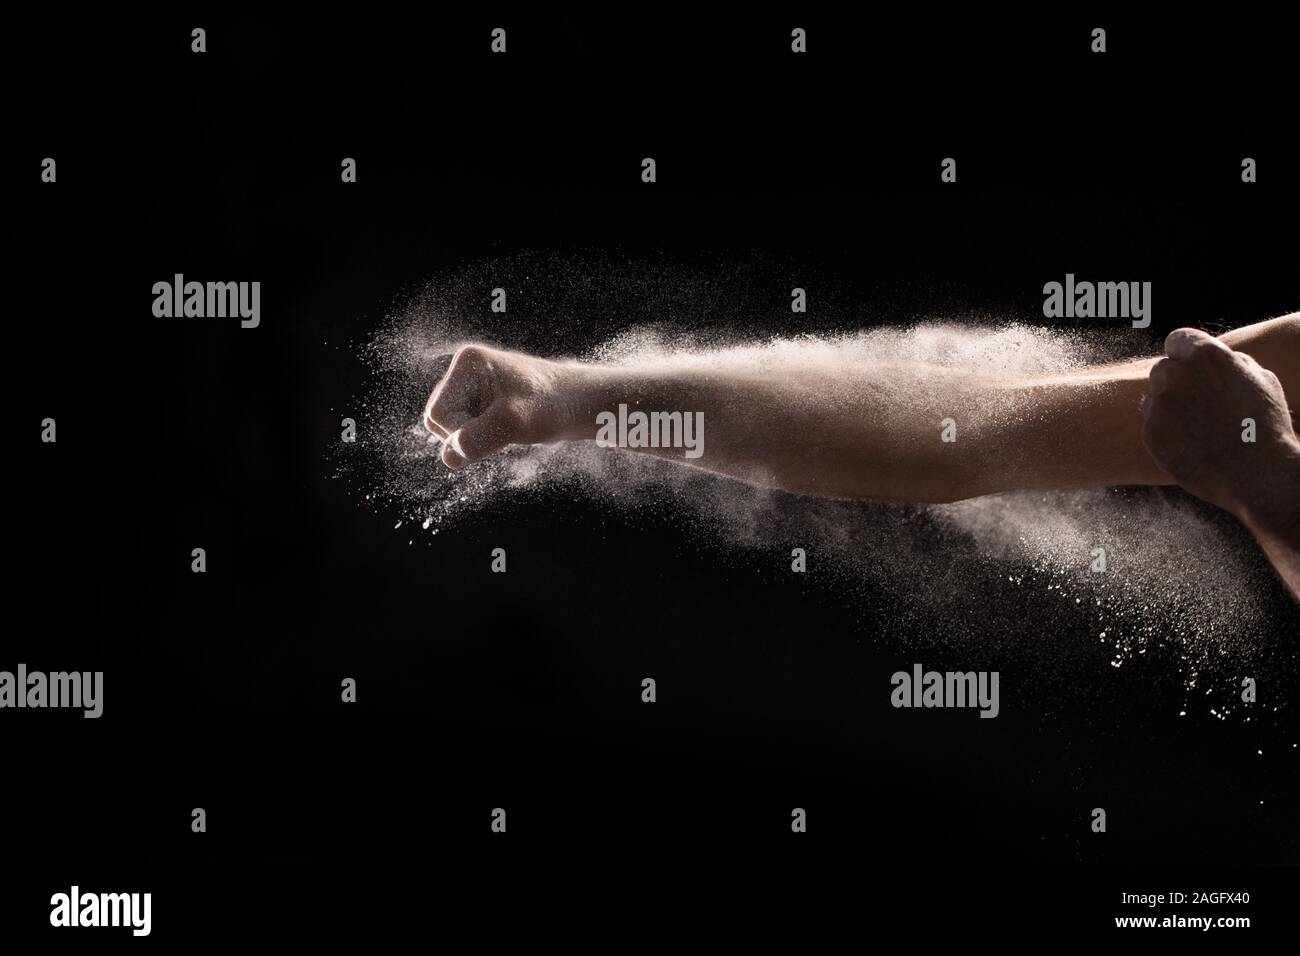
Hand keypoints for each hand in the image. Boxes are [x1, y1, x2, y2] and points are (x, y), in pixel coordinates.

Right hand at [422, 344, 569, 467]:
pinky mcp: (482, 400)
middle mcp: (466, 370)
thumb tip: (447, 458)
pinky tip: (508, 430)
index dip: (463, 433)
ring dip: (476, 438)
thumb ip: (478, 439)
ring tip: (508, 428)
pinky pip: (466, 429)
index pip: (438, 415)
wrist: (581, 404)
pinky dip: (484, 438)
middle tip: (504, 429)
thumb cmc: (553, 406)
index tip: (498, 429)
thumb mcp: (514, 423)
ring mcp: (473, 386)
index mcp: (468, 363)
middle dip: (468, 435)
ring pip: (452, 427)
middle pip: (439, 420)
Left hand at [1141, 327, 1299, 520]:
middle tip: (1199, 403)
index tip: (1189, 365)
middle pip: (1163, 368)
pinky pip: (1151, 422)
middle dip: (1177, 381)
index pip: (1178, 340)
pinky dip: (1165, 429)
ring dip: (1170, 405)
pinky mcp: (1149, 431)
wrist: (1255, 473)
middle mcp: (1176, 374)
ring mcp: (1159, 403)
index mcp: (1205, 355)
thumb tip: (1217, 358)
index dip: (1184, 352)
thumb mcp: (1262, 380)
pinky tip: (1190, 442)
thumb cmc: (1265, 425)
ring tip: (1199, 426)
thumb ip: (1232, 362)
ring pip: (1154, 396)